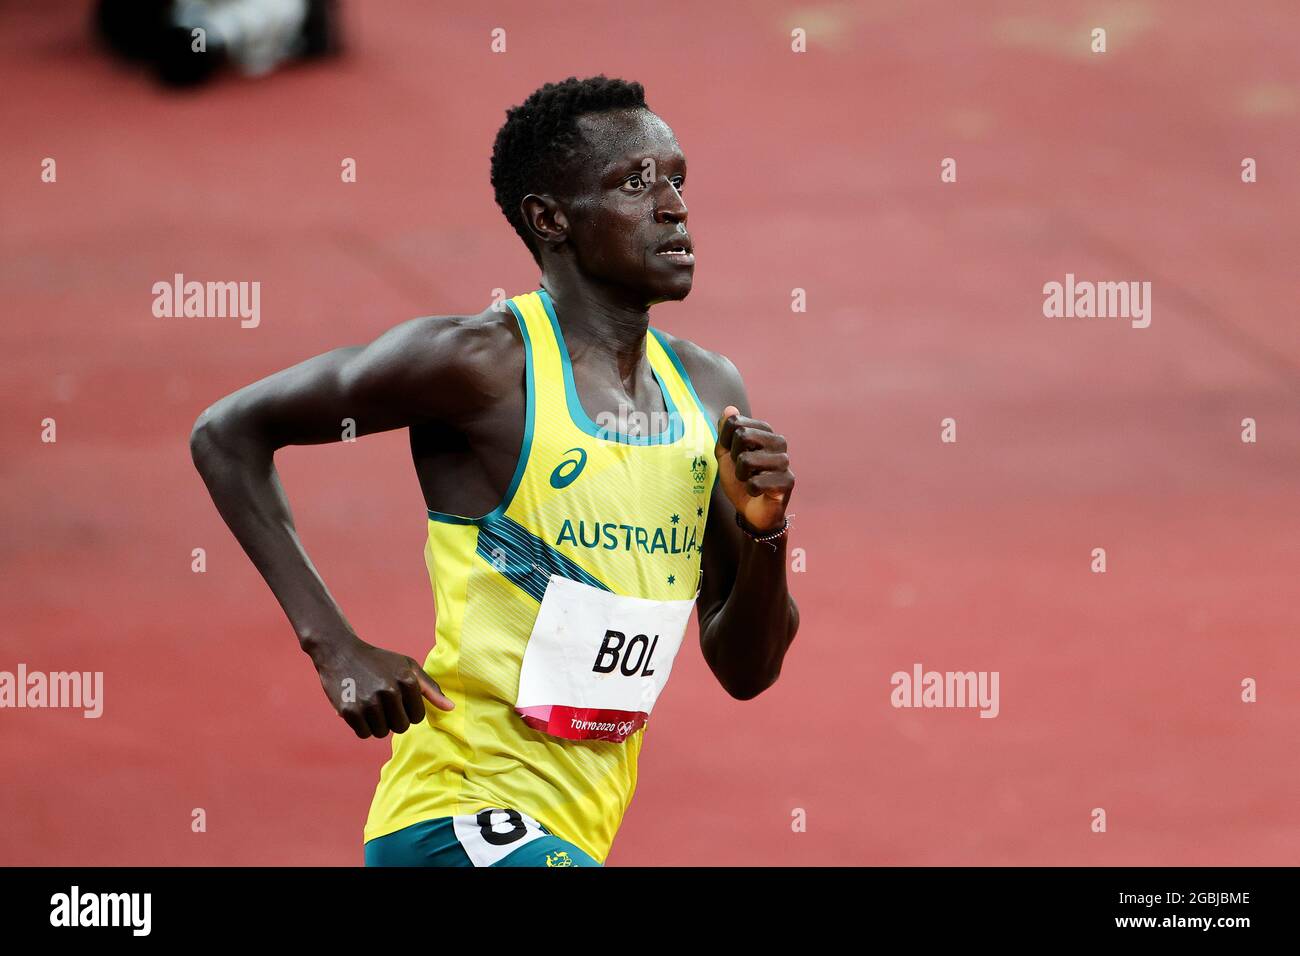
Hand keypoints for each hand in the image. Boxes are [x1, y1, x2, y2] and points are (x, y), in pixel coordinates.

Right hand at [309, 633, 453, 738]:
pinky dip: (362, 726)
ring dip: (377, 724)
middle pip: (401, 727)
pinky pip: (364, 734)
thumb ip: (430, 689)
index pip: (418, 717)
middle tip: (382, 703)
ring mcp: (368, 701)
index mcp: (407, 680)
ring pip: (382, 733)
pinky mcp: (349, 710)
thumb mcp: (407, 667)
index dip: (408, 711)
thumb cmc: (380, 662)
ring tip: (370, 705)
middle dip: (393, 719)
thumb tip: (451, 708)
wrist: (341, 652)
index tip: (397, 700)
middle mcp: (389, 691)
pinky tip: (358, 709)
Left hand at [715, 405, 793, 533]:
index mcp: (764, 432)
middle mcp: (778, 442)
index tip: (732, 456)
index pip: (734, 422)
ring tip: (750, 480)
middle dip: (734, 457)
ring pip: (747, 460)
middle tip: (742, 469)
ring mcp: (785, 461)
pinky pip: (755, 482)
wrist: (751, 510)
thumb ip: (726, 432)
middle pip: (742, 435)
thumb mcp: (726, 455)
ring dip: (741, 476)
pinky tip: (759, 492)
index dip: (725, 442)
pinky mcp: (788, 481)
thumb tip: (730, 409)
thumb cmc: (740, 480)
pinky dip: (750, 490)